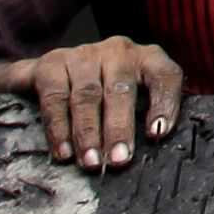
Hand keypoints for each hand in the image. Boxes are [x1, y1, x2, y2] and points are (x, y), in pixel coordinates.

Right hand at [0, 37, 179, 171]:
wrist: (49, 73)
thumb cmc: (103, 92)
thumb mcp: (131, 98)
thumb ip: (144, 117)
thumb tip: (152, 146)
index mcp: (145, 59)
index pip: (165, 75)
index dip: (164, 103)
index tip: (158, 133)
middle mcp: (116, 52)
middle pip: (120, 89)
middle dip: (119, 128)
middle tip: (119, 159)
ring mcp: (82, 56)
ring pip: (87, 96)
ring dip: (88, 133)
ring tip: (91, 161)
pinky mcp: (50, 65)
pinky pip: (55, 99)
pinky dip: (59, 128)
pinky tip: (64, 151)